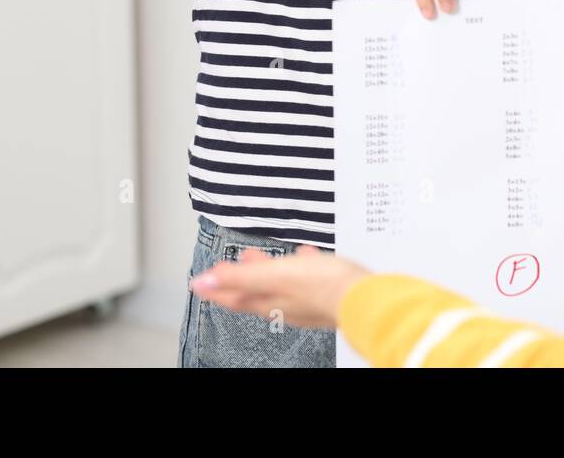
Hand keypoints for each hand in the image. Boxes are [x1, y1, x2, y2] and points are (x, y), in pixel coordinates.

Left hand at [189, 245, 370, 329]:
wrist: (362, 298)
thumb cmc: (321, 287)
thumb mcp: (274, 274)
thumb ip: (238, 276)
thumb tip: (202, 282)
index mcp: (268, 302)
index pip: (234, 296)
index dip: (216, 287)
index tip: (201, 281)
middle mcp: (284, 307)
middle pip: (255, 291)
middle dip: (241, 277)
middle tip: (230, 266)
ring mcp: (306, 303)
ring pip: (280, 285)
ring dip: (269, 271)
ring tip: (265, 257)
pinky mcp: (325, 296)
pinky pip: (305, 281)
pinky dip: (298, 268)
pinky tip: (306, 257)